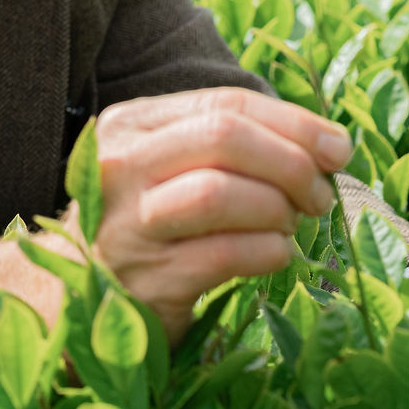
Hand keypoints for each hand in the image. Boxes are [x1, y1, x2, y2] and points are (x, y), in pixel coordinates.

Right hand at [0, 87, 352, 365]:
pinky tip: (275, 256)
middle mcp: (120, 167)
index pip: (225, 105)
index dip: (294, 122)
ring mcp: (128, 224)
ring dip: (279, 208)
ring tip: (291, 225)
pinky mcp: (146, 280)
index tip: (338, 148)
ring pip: (222, 193)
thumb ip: (228, 145)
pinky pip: (227, 255)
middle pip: (224, 138)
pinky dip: (269, 253)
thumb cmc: (142, 226)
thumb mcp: (166, 167)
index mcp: (130, 126)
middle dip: (292, 162)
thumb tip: (327, 145)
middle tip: (321, 194)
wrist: (70, 302)